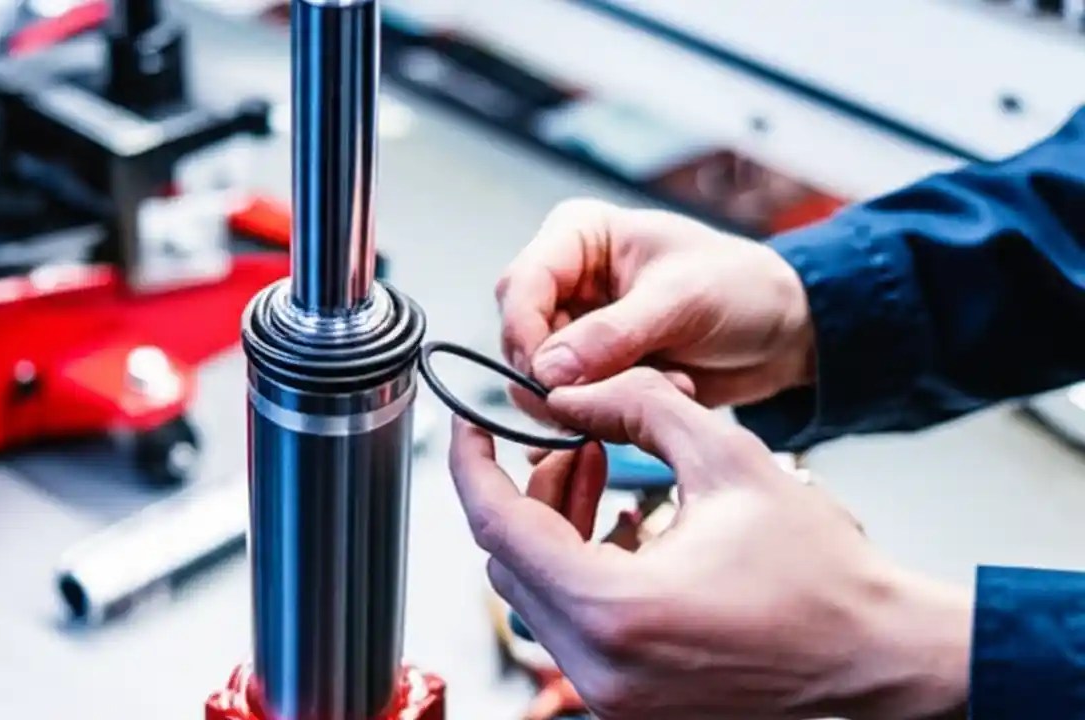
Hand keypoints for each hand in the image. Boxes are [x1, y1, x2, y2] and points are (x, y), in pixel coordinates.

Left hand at [448, 369, 971, 719]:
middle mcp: (599, 665)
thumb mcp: (726, 458)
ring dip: (553, 524)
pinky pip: (571, 621)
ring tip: (598, 467)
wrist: (875, 650)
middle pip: (511, 559)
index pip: (498, 527)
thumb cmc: (819, 570)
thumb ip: (637, 407)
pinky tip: (624, 522)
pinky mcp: (627, 697)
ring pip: (537, 590)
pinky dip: (579, 565)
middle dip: (527, 487)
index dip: (472, 464)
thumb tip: (570, 390)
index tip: (469, 422)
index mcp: (613, 607)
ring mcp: (611, 691)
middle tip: (568, 438)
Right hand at [496, 199, 814, 406]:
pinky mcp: (593, 370)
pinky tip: (640, 417)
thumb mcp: (682, 301)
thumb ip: (612, 334)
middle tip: (600, 402)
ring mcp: (577, 328)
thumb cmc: (742, 287)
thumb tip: (548, 369)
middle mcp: (568, 280)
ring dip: (589, 400)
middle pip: (521, 337)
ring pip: (540, 378)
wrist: (784, 331)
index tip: (550, 379)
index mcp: (578, 237)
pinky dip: (600, 417)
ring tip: (655, 392)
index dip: (526, 336)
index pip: (521, 286)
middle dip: (555, 377)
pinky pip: (569, 402)